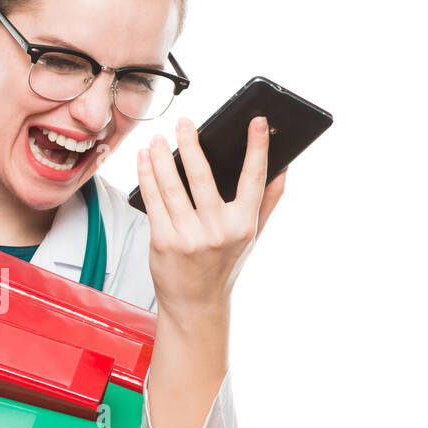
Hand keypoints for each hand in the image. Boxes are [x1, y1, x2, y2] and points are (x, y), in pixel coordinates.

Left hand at [136, 115, 286, 317]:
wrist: (196, 305)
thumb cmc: (224, 266)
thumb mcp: (252, 236)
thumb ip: (268, 201)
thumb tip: (284, 167)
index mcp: (244, 225)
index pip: (254, 179)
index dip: (257, 148)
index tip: (257, 121)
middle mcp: (218, 231)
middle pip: (203, 176)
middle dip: (191, 144)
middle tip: (184, 121)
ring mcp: (189, 237)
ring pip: (172, 185)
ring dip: (161, 157)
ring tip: (156, 138)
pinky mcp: (163, 242)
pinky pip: (153, 200)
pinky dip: (146, 176)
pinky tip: (143, 160)